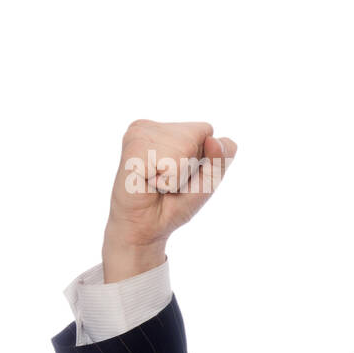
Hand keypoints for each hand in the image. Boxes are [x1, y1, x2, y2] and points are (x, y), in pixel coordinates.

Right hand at [103, 120, 236, 281]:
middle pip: (198, 135)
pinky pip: (169, 160)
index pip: (207, 130)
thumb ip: (220, 159)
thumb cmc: (176, 202)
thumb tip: (214, 139)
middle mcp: (155, 126)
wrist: (148, 226)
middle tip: (167, 180)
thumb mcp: (209, 180)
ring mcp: (141, 132)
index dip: (204, 159)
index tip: (184, 174)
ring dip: (176, 174)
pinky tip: (149, 181)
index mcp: (171, 130)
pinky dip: (167, 179)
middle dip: (190, 166)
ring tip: (157, 181)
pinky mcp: (132, 144)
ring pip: (184, 145)